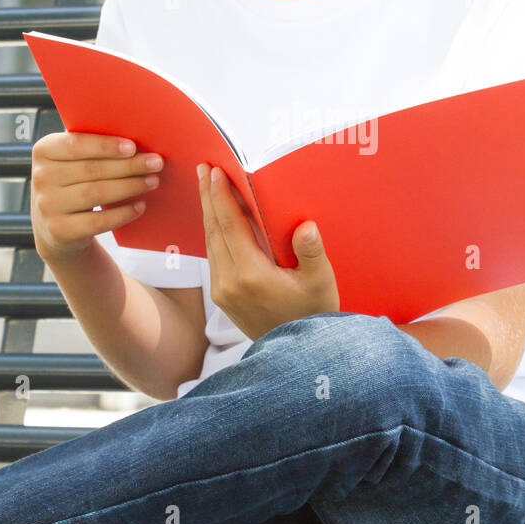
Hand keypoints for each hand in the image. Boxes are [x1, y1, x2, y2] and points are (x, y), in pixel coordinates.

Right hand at [31, 131, 161, 261]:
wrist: (55, 228)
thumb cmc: (74, 181)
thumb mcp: (72, 161)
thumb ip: (91, 145)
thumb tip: (134, 134)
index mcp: (43, 151)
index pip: (75, 144)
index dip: (105, 146)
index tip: (133, 147)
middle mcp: (40, 177)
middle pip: (91, 170)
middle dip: (128, 166)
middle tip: (156, 163)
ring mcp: (47, 206)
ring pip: (96, 194)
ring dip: (130, 186)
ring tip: (153, 181)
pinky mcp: (59, 231)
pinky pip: (97, 221)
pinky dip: (122, 213)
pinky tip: (140, 206)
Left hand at [197, 162, 339, 340]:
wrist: (299, 355)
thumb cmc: (314, 315)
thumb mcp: (321, 283)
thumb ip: (311, 252)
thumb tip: (305, 226)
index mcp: (251, 275)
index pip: (230, 226)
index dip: (220, 196)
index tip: (214, 171)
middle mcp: (229, 283)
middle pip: (213, 229)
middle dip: (207, 197)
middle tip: (203, 168)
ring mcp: (222, 291)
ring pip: (210, 242)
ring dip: (208, 212)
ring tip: (207, 186)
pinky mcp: (222, 297)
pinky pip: (213, 256)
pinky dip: (213, 232)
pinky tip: (216, 219)